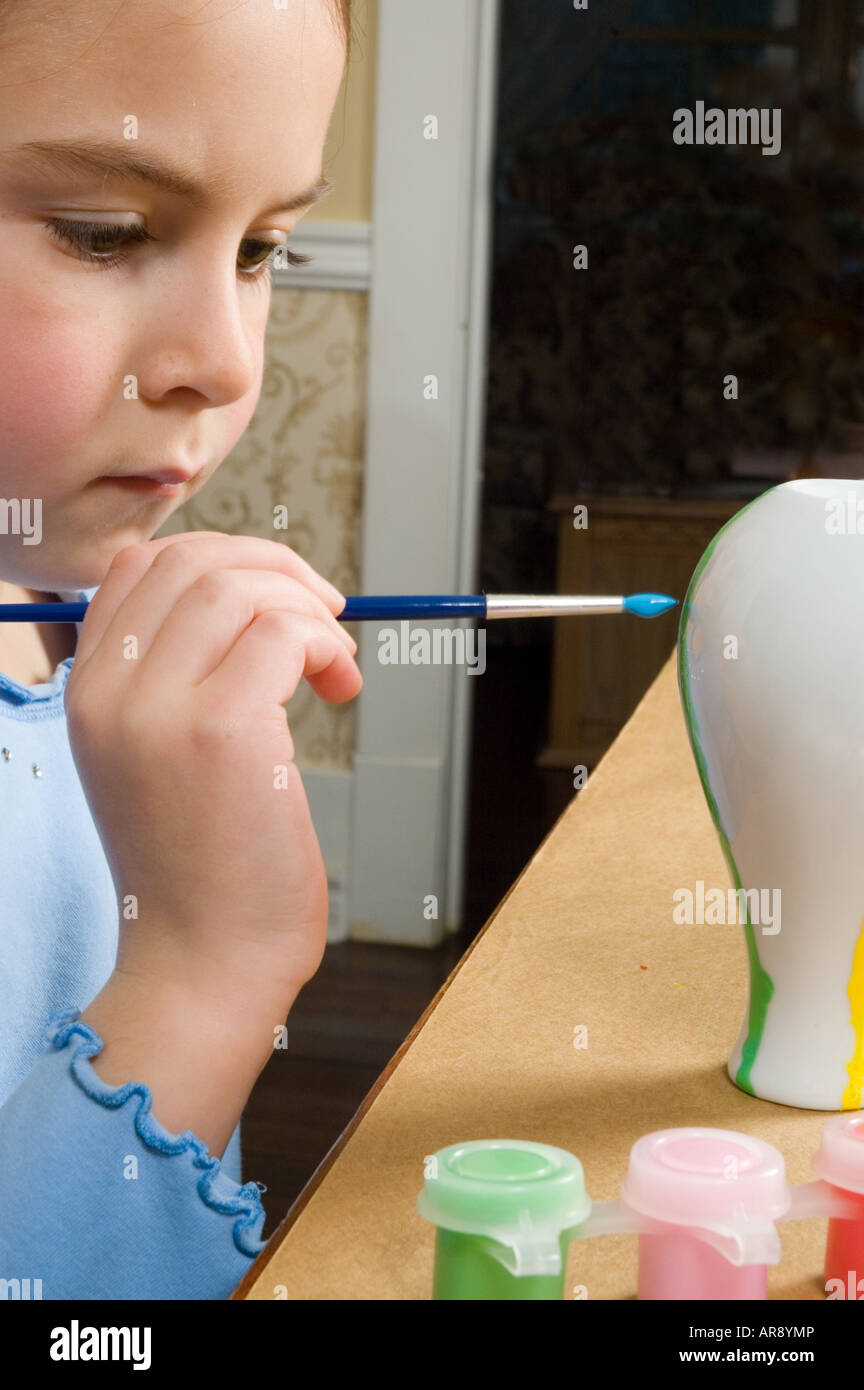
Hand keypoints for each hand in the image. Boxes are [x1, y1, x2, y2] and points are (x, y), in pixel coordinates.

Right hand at [66, 531, 361, 1021]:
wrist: (202, 964)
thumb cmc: (199, 871)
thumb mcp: (152, 762)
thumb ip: (172, 682)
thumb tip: (251, 604)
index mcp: (88, 695)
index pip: (138, 568)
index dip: (220, 560)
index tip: (274, 596)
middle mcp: (110, 693)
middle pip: (191, 561)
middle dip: (274, 568)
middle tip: (325, 611)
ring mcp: (161, 710)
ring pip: (240, 588)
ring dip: (308, 610)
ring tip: (335, 666)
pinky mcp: (224, 732)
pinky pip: (283, 633)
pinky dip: (325, 644)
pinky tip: (340, 686)